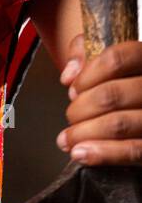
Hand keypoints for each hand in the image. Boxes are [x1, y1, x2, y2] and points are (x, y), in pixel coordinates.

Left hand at [57, 32, 141, 165]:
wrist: (137, 99)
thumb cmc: (119, 75)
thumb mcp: (101, 48)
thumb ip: (82, 52)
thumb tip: (68, 77)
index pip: (116, 59)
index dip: (88, 75)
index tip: (73, 89)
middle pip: (113, 94)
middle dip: (81, 109)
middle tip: (71, 117)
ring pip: (120, 124)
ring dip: (85, 134)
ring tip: (69, 140)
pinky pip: (135, 151)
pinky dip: (104, 154)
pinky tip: (83, 154)